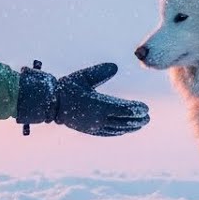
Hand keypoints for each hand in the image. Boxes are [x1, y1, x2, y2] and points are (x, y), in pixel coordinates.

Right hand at [16, 61, 149, 136]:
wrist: (50, 105)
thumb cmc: (67, 88)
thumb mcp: (84, 76)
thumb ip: (100, 72)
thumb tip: (115, 66)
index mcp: (99, 105)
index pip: (124, 109)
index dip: (136, 109)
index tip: (146, 108)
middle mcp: (99, 119)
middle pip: (124, 121)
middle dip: (137, 119)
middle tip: (147, 117)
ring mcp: (94, 126)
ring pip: (118, 129)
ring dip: (130, 127)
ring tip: (141, 124)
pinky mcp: (90, 130)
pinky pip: (109, 133)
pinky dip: (119, 131)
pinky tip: (125, 130)